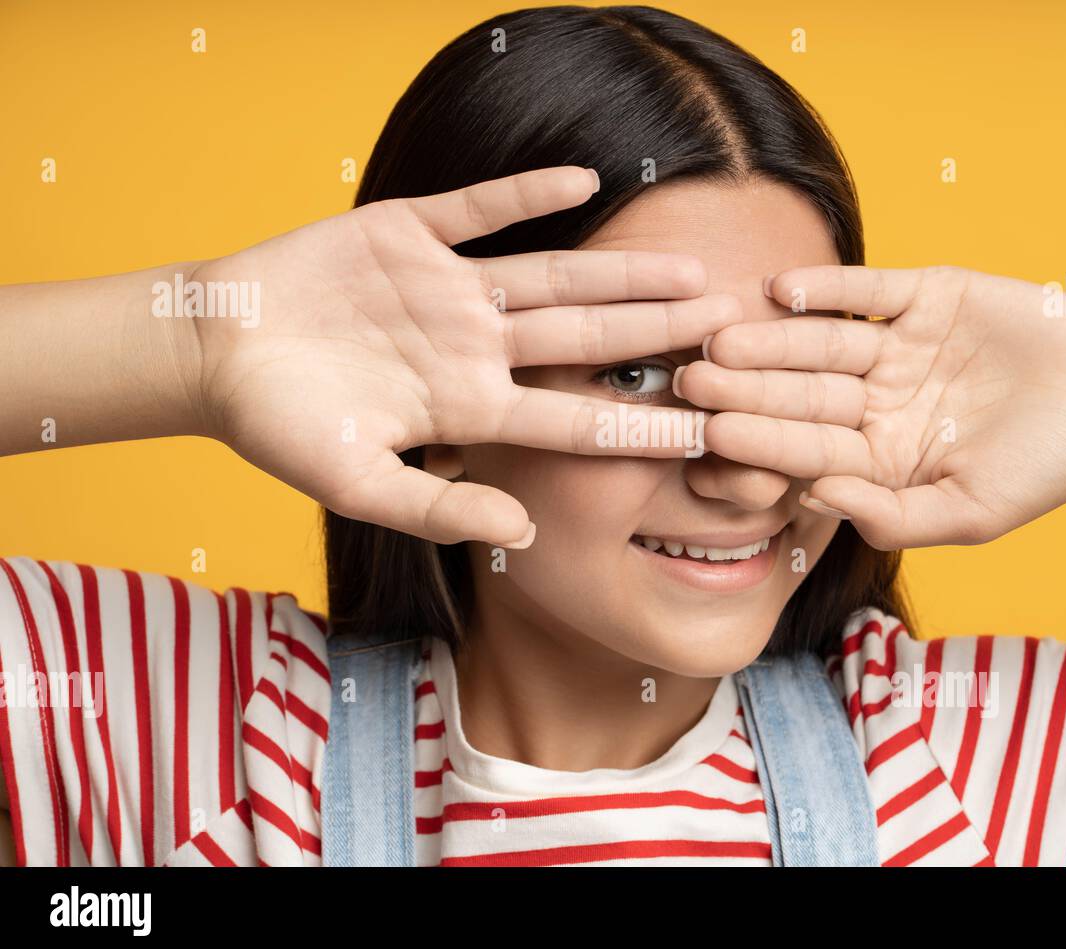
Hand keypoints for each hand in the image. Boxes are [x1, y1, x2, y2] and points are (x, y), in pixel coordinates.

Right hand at [185, 167, 738, 547]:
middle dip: (657, 338)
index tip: (710, 430)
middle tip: (732, 334)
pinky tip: (586, 182)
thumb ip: (438, 509)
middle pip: (585, 341)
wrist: (216, 350)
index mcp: (469, 408)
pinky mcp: (409, 233)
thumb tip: (522, 534)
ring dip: (619, 273)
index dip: (643, 426)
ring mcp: (448, 289)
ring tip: (690, 268)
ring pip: (552, 276)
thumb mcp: (355, 483)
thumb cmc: (279, 427)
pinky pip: (479, 211)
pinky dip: (525, 194)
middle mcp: (475, 347)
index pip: (575, 422)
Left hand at [674, 265, 1065, 548]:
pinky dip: (829, 286)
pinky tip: (780, 288)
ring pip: (822, 340)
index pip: (806, 449)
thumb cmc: (1046, 469)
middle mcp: (876, 401)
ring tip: (723, 334)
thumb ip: (892, 514)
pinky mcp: (925, 296)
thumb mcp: (971, 512)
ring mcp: (896, 346)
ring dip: (773, 337)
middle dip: (747, 386)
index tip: (707, 436)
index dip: (758, 440)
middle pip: (800, 392)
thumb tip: (816, 495)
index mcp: (878, 456)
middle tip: (690, 379)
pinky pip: (867, 288)